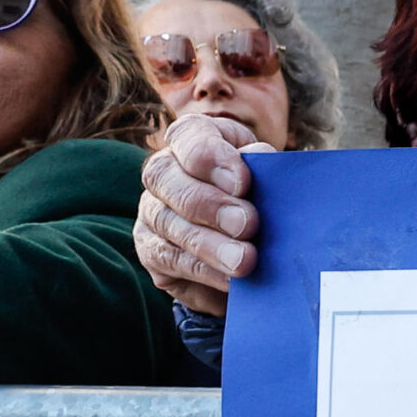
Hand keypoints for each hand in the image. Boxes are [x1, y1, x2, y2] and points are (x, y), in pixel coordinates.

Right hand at [135, 113, 269, 315]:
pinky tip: (231, 280)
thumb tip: (263, 158)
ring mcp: (151, 209)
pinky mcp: (150, 249)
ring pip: (168, 222)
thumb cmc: (259, 197)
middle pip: (167, 178)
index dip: (213, 157)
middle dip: (210, 204)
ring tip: (244, 261)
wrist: (249, 245)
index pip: (189, 135)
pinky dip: (204, 270)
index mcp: (193, 139)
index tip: (243, 183)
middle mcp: (163, 170)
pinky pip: (170, 258)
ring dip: (210, 244)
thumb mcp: (266, 177)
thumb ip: (264, 168)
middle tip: (247, 224)